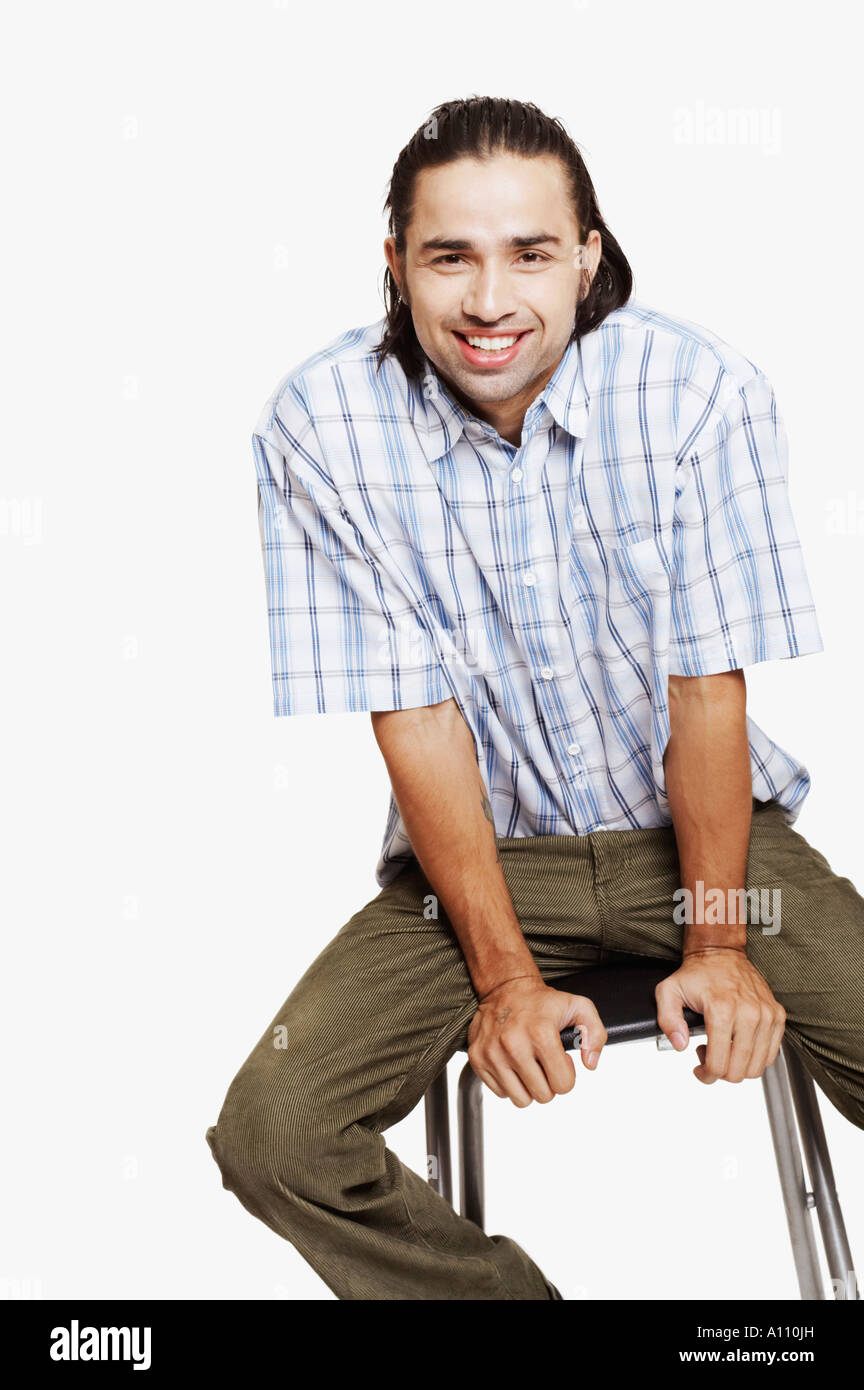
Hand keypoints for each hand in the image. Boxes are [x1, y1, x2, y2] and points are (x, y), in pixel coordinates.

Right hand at [467, 977, 607, 1106]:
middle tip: (544, 1063)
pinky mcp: (477, 1058)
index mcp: (541, 1033)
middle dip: (548, 1083)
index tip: (560, 1059)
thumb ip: (595, 1035)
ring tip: (529, 1065)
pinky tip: (513, 1063)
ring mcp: (492, 1053)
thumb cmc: (542, 1002)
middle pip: (543, 1096)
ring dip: (528, 1087)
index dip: (566, 1074)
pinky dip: (509, 1083)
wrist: (505, 988)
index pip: (563, 1084)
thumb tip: (590, 1064)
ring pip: (520, 1100)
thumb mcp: (579, 1007)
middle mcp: (513, 1045)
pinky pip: (500, 1093)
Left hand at [655, 947, 785, 1083]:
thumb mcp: (668, 991)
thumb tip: (680, 1044)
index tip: (699, 1068)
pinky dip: (755, 1057)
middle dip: (721, 1072)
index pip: (718, 1064)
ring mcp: (766, 1015)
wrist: (721, 953)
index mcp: (722, 1010)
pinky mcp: (777, 1015)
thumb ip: (668, 1020)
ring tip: (724, 1049)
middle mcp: (748, 1014)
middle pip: (739, 1071)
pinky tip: (739, 1044)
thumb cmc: (697, 973)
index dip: (706, 1075)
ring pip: (757, 1066)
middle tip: (710, 1056)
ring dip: (738, 1066)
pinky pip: (771, 1054)